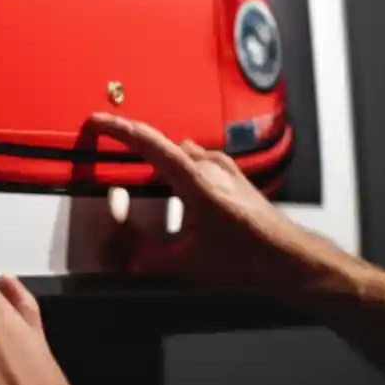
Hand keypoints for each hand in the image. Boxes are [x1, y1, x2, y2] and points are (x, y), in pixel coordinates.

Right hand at [87, 113, 359, 304]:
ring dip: (161, 167)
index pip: (148, 143)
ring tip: (148, 192)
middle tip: (116, 166)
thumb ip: (146, 256)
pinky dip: (180, 174)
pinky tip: (179, 200)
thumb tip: (120, 250)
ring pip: (181, 155)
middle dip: (137, 154)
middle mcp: (210, 166)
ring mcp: (225, 168)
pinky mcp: (233, 175)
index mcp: (195, 180)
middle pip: (162, 147)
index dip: (117, 129)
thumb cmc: (248, 258)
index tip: (95, 121)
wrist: (288, 259)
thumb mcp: (187, 262)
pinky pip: (198, 163)